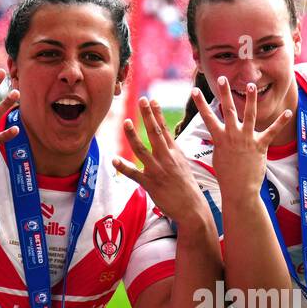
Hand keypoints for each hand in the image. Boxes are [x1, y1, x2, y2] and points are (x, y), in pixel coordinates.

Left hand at [113, 97, 206, 226]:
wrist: (192, 207)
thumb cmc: (186, 186)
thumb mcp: (183, 164)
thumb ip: (172, 151)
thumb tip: (165, 140)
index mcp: (175, 152)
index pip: (165, 129)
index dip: (157, 114)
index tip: (151, 100)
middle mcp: (166, 158)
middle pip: (155, 133)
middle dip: (147, 116)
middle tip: (141, 100)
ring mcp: (158, 170)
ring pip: (143, 150)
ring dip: (133, 136)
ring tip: (126, 122)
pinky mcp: (150, 184)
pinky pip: (134, 174)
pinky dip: (124, 167)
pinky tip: (114, 159)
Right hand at [193, 76, 292, 202]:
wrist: (239, 190)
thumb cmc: (227, 175)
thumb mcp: (218, 156)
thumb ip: (221, 142)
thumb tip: (220, 135)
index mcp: (220, 138)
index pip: (207, 117)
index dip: (200, 103)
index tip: (194, 90)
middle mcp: (233, 136)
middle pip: (228, 110)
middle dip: (224, 93)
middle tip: (222, 78)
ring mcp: (247, 140)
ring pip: (249, 115)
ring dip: (250, 99)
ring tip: (251, 85)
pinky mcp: (260, 146)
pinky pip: (272, 131)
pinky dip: (280, 122)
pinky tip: (287, 112)